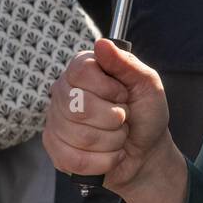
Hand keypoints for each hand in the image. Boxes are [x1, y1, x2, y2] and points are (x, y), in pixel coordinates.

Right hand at [43, 38, 174, 191]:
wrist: (147, 150)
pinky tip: (111, 153)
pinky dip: (104, 160)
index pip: (81, 72)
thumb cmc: (146, 113)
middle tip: (123, 118)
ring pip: (79, 136)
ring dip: (113, 140)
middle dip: (114, 119)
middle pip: (79, 107)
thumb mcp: (147, 84)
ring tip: (118, 135)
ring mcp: (55, 121)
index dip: (109, 89)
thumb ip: (126, 63)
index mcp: (83, 70)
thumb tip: (101, 43)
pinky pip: (74, 159)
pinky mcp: (56, 150)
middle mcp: (63, 92)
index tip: (124, 95)